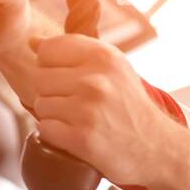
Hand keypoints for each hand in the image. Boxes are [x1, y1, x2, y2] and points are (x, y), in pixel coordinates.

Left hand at [29, 33, 181, 185]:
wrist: (157, 148)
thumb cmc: (129, 105)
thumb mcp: (112, 68)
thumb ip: (74, 52)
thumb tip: (32, 42)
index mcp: (104, 56)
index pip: (48, 50)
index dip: (52, 66)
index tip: (71, 80)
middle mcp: (96, 80)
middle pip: (39, 79)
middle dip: (52, 93)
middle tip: (78, 106)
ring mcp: (88, 110)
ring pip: (41, 105)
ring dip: (54, 116)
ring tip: (80, 121)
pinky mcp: (82, 138)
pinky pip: (45, 129)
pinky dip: (55, 136)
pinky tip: (76, 136)